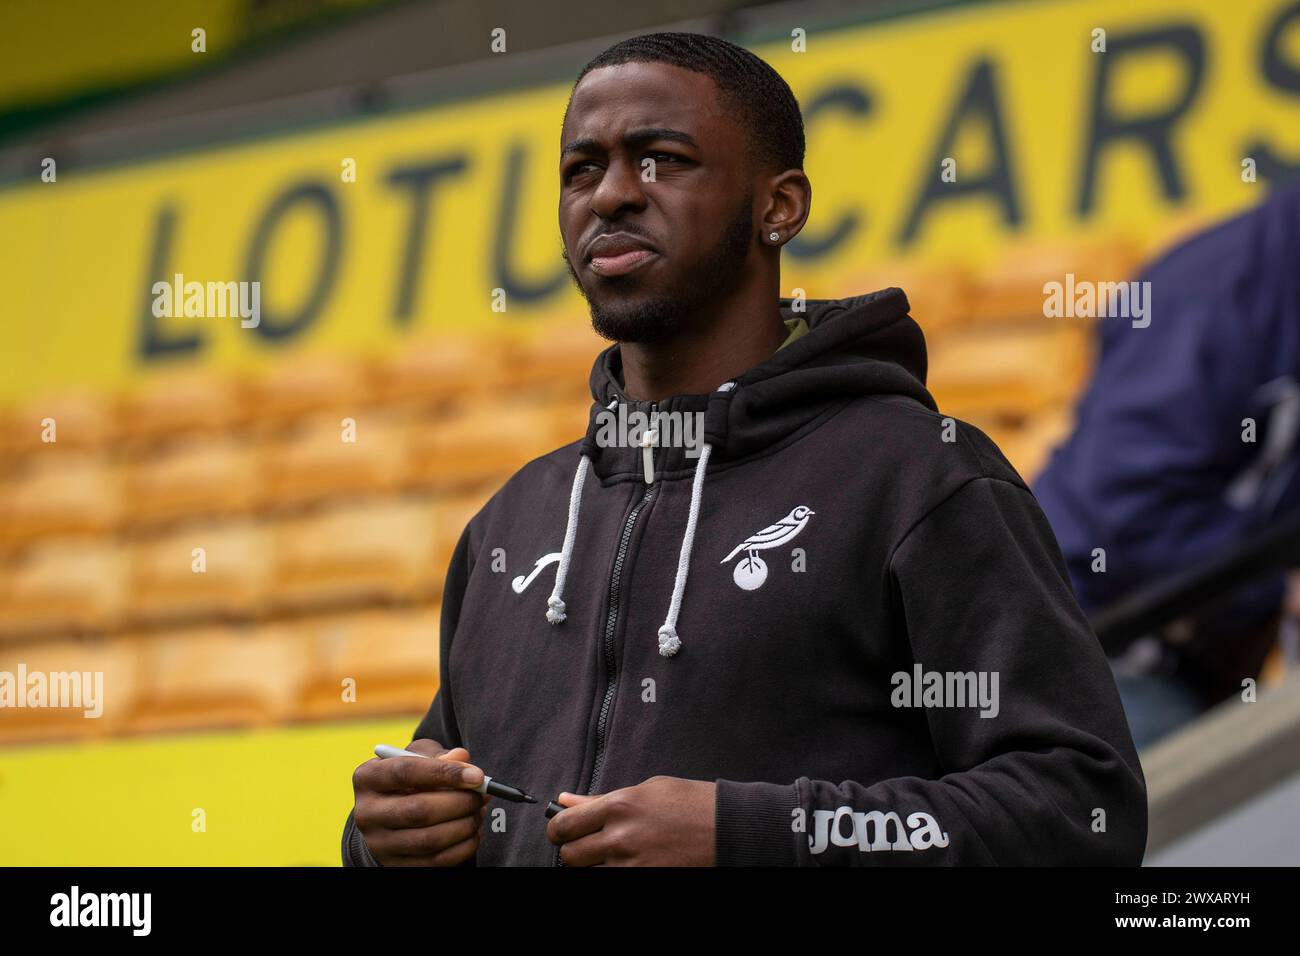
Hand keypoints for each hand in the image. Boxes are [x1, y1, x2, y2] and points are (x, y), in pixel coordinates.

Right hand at [351, 738, 487, 865]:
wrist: (391, 814)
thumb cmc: (410, 778)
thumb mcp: (418, 757)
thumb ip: (439, 755)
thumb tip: (461, 757)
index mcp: (368, 778)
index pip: (405, 772)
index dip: (444, 772)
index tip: (477, 776)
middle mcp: (367, 814)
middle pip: (418, 810)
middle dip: (460, 802)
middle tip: (482, 795)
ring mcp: (379, 844)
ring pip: (430, 839)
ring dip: (465, 825)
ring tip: (478, 811)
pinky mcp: (395, 866)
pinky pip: (436, 861)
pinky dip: (463, 846)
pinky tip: (472, 831)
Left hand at [546, 776, 715, 865]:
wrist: (728, 829)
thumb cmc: (690, 803)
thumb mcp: (645, 790)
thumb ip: (600, 799)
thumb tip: (565, 801)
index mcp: (618, 807)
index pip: (564, 826)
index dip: (559, 830)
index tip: (564, 831)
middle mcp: (620, 838)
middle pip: (569, 856)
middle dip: (574, 851)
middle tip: (589, 844)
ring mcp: (631, 866)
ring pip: (589, 874)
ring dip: (595, 865)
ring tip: (616, 853)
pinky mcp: (643, 880)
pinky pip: (611, 882)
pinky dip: (614, 874)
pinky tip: (628, 863)